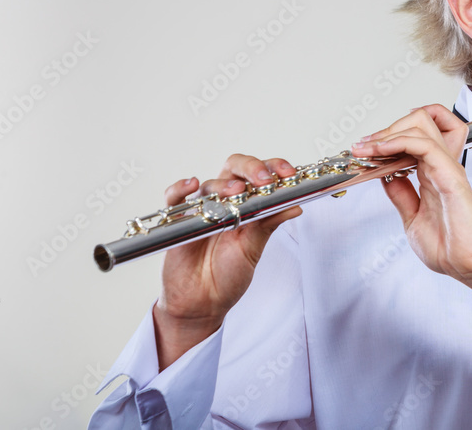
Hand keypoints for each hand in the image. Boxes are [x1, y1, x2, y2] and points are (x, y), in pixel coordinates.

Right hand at [154, 154, 303, 369]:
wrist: (203, 303)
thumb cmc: (228, 276)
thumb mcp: (253, 249)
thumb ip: (269, 225)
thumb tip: (295, 206)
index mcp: (248, 206)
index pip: (259, 175)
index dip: (274, 168)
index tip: (288, 174)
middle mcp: (225, 202)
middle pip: (235, 168)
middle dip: (252, 167)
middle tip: (263, 179)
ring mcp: (202, 210)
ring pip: (210, 184)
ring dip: (224, 185)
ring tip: (236, 193)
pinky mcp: (179, 222)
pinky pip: (175, 199)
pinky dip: (180, 188)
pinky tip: (191, 184)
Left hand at [351, 106, 471, 331]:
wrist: (471, 267)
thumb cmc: (452, 249)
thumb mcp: (412, 219)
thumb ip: (401, 195)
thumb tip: (385, 176)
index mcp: (432, 175)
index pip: (411, 138)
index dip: (384, 139)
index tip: (362, 150)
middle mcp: (440, 166)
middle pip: (418, 122)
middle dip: (386, 129)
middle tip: (363, 146)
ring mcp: (446, 168)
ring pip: (421, 125)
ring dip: (388, 132)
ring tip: (367, 147)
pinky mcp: (450, 175)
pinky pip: (425, 146)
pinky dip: (399, 142)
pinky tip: (381, 150)